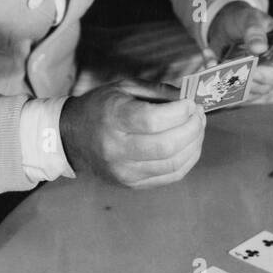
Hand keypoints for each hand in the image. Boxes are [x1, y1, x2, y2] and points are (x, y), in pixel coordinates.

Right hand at [59, 80, 205, 187]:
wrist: (73, 137)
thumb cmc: (102, 107)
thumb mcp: (125, 87)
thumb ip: (158, 92)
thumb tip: (190, 99)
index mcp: (113, 118)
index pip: (152, 120)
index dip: (179, 112)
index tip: (190, 103)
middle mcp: (116, 148)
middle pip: (166, 145)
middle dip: (192, 128)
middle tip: (199, 115)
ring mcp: (124, 171)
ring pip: (173, 163)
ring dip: (194, 144)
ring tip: (197, 128)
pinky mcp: (132, 184)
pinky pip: (170, 176)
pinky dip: (188, 160)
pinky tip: (190, 145)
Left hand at [205, 3, 272, 103]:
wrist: (228, 24)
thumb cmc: (246, 19)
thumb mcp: (250, 19)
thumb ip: (255, 32)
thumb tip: (259, 48)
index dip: (267, 76)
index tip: (251, 72)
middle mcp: (270, 74)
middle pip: (260, 88)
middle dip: (240, 79)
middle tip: (223, 64)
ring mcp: (253, 82)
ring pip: (241, 93)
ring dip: (223, 79)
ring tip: (210, 60)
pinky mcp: (236, 86)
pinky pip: (225, 91)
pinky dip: (212, 78)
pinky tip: (207, 59)